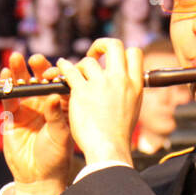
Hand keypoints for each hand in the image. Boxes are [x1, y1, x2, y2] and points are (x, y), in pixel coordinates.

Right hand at [0, 50, 74, 194]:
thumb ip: (56, 116)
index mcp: (62, 107)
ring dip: (19, 72)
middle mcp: (46, 104)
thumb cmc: (56, 157)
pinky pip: (9, 98)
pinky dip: (6, 87)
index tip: (52, 72)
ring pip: (23, 85)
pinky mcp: (13, 115)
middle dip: (37, 68)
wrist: (38, 176)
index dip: (56, 75)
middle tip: (35, 59)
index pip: (59, 85)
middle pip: (40, 81)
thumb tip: (52, 96)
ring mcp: (29, 108)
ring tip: (15, 59)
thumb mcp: (60, 136)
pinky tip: (5, 75)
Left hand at [55, 38, 142, 166]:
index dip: (123, 52)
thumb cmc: (119, 135)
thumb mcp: (133, 110)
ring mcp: (101, 84)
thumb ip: (129, 92)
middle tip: (93, 54)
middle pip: (114, 45)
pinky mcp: (82, 91)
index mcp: (135, 85)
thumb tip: (124, 81)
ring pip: (88, 61)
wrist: (108, 149)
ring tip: (74, 76)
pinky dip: (63, 67)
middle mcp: (120, 80)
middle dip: (101, 45)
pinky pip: (70, 70)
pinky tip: (60, 67)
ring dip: (80, 66)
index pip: (134, 53)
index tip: (112, 60)